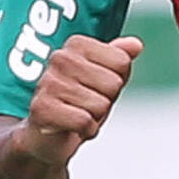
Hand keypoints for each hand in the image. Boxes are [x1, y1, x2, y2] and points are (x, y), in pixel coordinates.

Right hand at [17, 34, 143, 165]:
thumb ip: (120, 57)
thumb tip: (136, 45)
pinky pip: (85, 121)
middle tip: (86, 103)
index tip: (96, 86)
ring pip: (101, 105)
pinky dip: (86, 130)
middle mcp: (60, 58)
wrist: (45, 134)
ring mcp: (49, 83)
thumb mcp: (104, 76)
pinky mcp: (42, 108)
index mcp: (76, 44)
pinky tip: (73, 127)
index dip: (116, 80)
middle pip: (114, 84)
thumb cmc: (77, 101)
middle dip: (106, 100)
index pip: (122, 62)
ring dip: (95, 117)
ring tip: (77, 113)